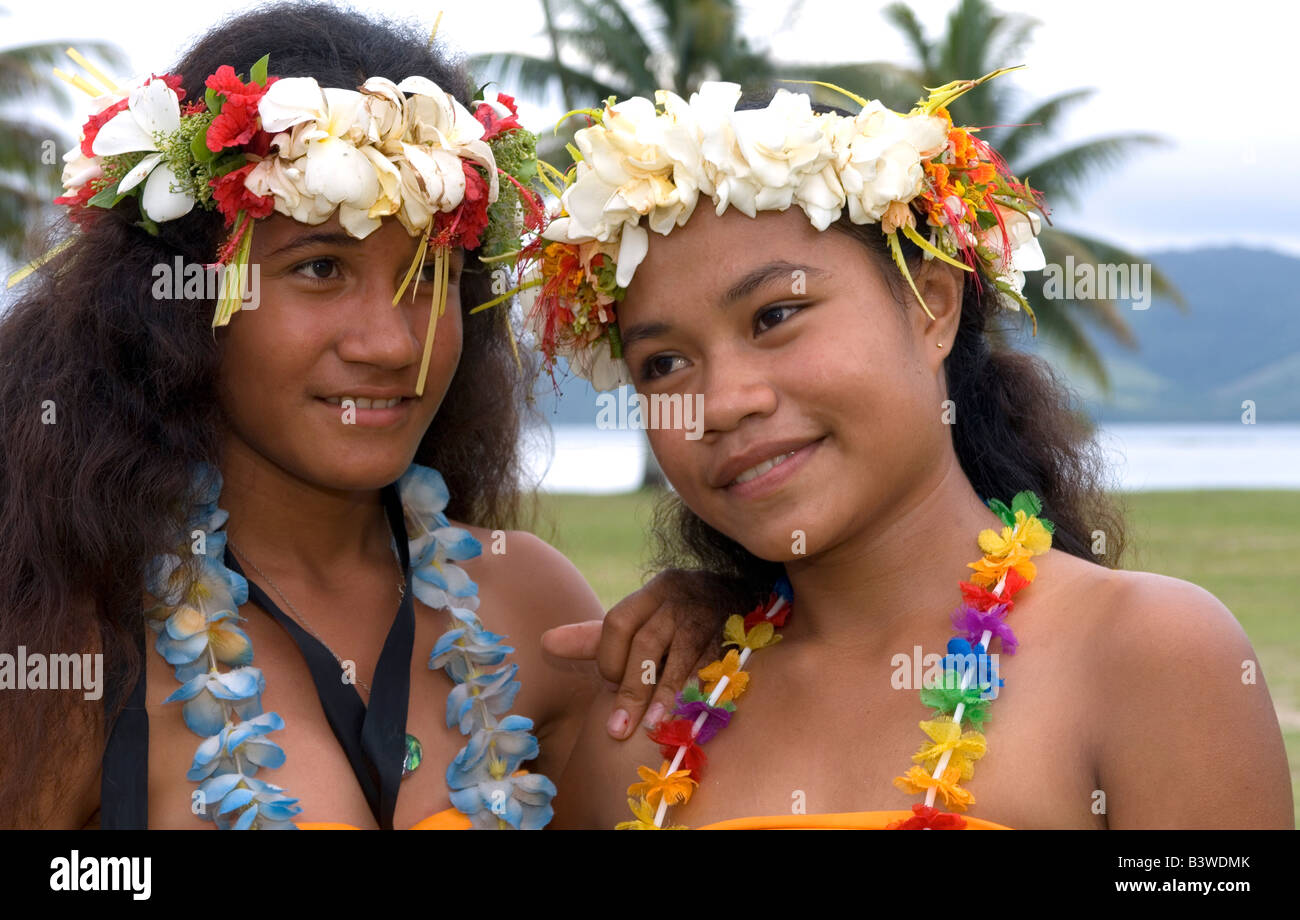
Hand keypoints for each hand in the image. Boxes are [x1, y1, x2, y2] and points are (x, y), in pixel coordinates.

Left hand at [540, 569, 728, 739]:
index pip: (618, 622)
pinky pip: (716, 664)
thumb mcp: (641, 622)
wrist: (746, 597)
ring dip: (666, 693)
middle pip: (647, 642)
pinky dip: (701, 689)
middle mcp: (680, 596)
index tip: (610, 684)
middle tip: (618, 730)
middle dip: (632, 689)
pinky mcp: (738, 635)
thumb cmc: (681, 618)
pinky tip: (692, 711)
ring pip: (682, 654)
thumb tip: (545, 643)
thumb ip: (596, 638)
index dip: (609, 658)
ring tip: (653, 727)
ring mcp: (711, 615)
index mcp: (652, 592)